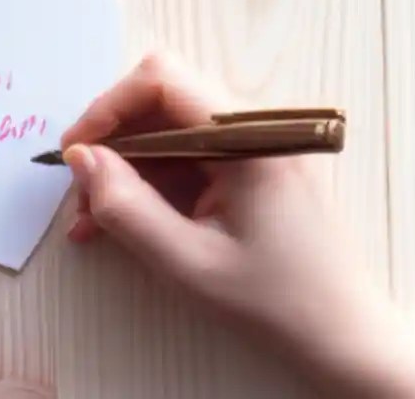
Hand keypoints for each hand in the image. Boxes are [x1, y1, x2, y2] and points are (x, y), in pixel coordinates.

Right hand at [61, 53, 414, 397]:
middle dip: (111, 141)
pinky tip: (122, 220)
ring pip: (167, 127)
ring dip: (125, 166)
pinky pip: (185, 154)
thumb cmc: (274, 302)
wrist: (340, 334)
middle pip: (160, 98)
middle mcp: (254, 126)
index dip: (107, 106)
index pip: (162, 79)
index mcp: (248, 139)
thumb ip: (128, 208)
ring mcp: (254, 144)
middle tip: (82, 195)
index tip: (74, 153)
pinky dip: (149, 180)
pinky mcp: (249, 165)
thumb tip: (81, 159)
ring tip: (95, 221)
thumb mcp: (188, 263)